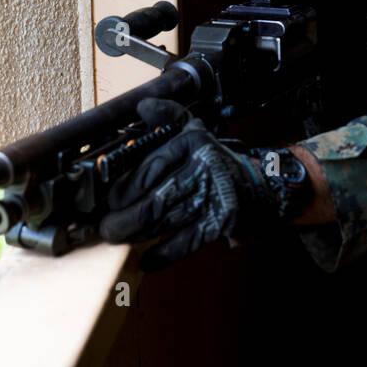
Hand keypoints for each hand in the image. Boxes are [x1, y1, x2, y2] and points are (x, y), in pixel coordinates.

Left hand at [99, 97, 272, 270]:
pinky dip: (165, 254)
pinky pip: (187, 242)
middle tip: (107, 226)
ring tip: (119, 237)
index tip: (108, 199)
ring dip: (138, 233)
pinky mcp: (221, 221)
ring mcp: (215, 196)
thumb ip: (169, 117)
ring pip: (167, 220)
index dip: (125, 186)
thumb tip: (144, 107)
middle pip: (156, 198)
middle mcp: (206, 167)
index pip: (152, 166)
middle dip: (125, 217)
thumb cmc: (214, 161)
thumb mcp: (195, 131)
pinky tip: (148, 259)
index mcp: (194, 142)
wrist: (258, 186)